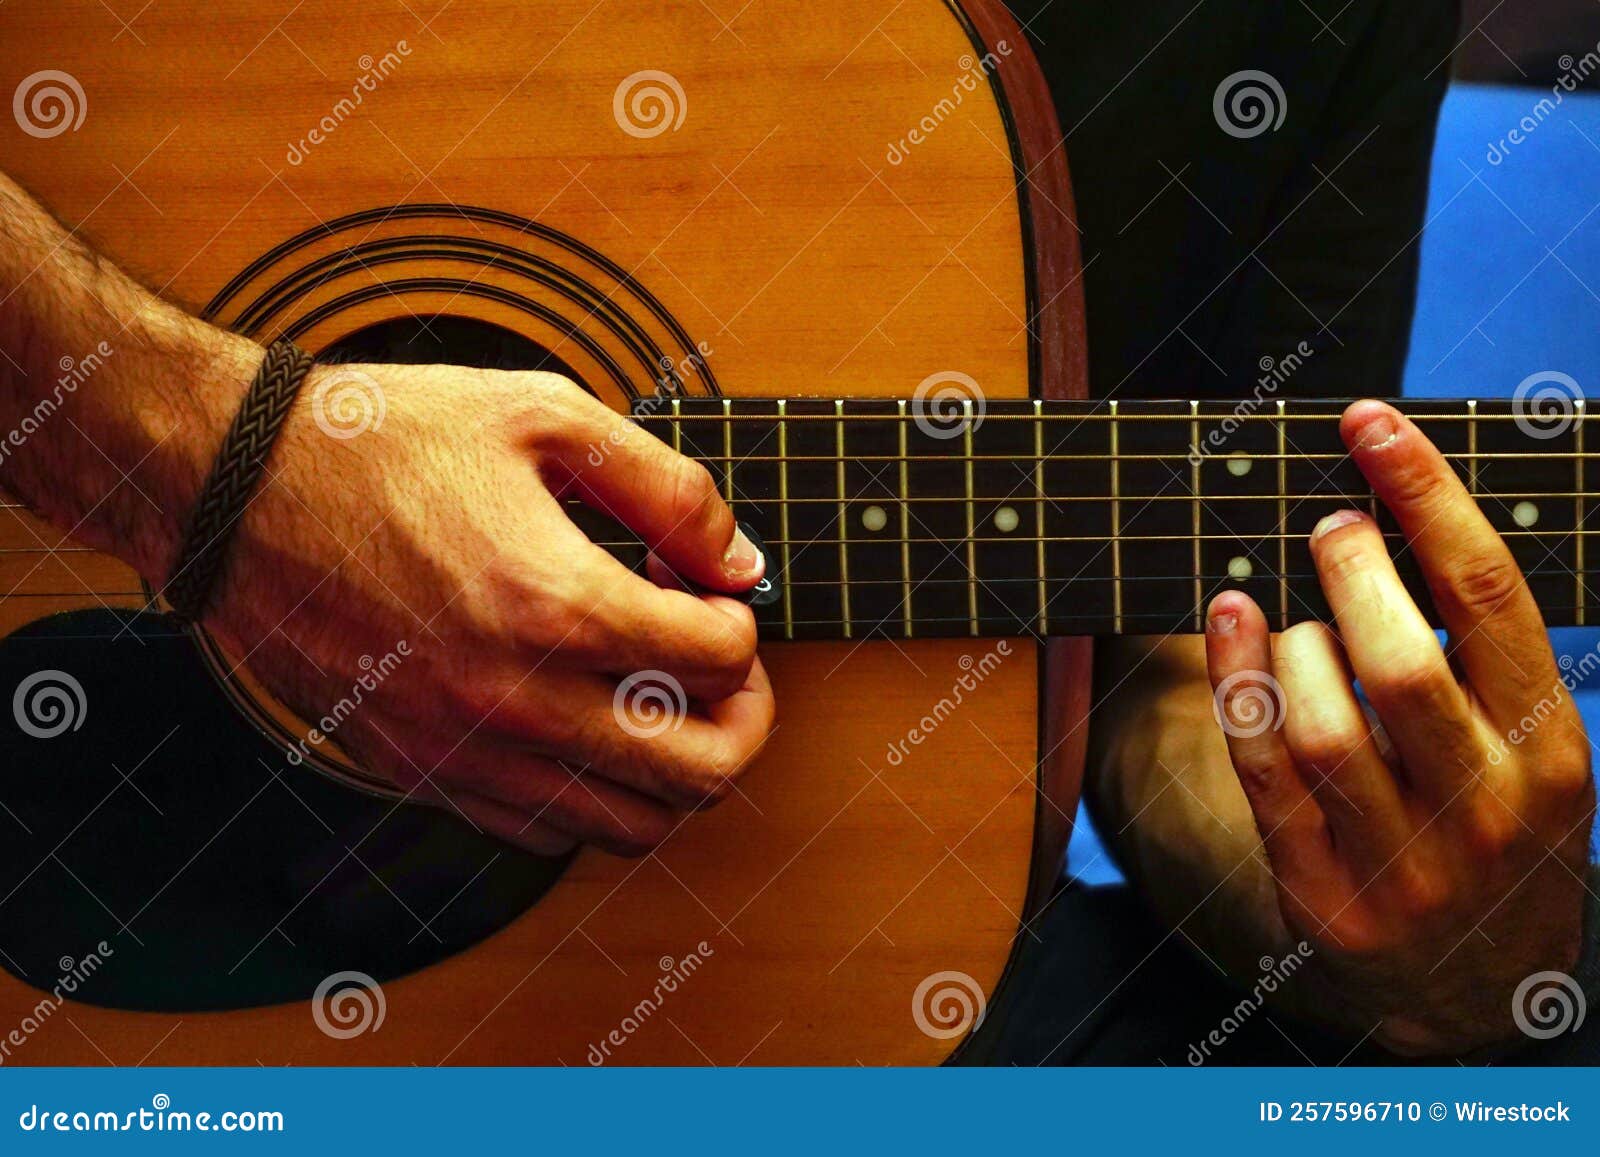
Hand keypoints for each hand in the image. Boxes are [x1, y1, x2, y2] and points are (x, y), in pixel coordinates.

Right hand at [195, 352, 774, 857]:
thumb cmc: (383, 443)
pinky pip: (544, 833)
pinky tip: (580, 724)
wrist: (234, 490)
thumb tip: (742, 564)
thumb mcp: (545, 416)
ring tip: (658, 701)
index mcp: (556, 601)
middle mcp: (515, 698)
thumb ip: (669, 489)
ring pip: (629, 825)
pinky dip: (590, 795)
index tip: (702, 587)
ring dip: (673, 769)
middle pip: (700, 772)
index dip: (737, 618)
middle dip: (741, 718)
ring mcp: (464, 750)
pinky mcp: (421, 774)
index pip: (719, 659)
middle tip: (722, 669)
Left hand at [1205, 400, 1594, 1054]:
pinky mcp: (1321, 897)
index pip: (1489, 598)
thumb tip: (1388, 510)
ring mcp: (1400, 865)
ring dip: (1290, 639)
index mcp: (1551, 752)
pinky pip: (1260, 774)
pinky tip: (1230, 620)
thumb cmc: (1493, 824)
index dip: (1426, 496)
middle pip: (1400, 663)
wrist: (1474, 989)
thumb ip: (1479, 652)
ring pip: (1320, 724)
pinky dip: (1234, 683)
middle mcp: (1484, 810)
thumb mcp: (1526, 746)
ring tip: (1296, 614)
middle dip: (1350, 568)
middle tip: (1331, 525)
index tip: (1372, 425)